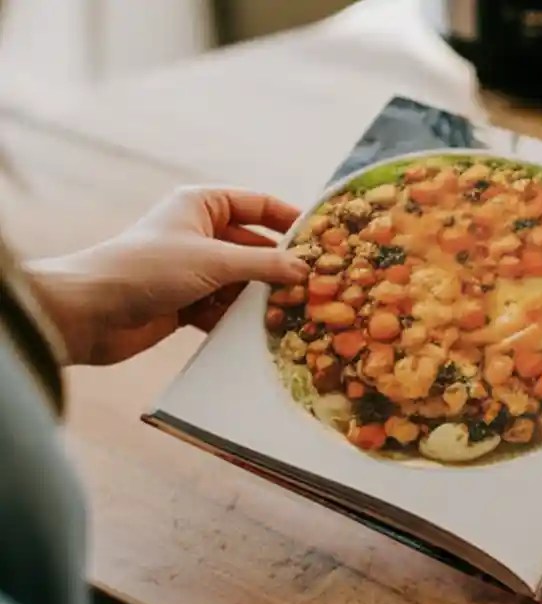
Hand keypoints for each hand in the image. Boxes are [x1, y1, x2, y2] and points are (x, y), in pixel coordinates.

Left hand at [26, 187, 308, 364]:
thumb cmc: (145, 269)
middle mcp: (199, 233)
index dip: (291, 219)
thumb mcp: (213, 260)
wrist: (88, 314)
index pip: (259, 204)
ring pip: (242, 281)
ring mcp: (193, 270)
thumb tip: (306, 269)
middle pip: (255, 246)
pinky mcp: (186, 303)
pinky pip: (225, 309)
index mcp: (202, 206)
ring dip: (262, 298)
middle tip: (320, 284)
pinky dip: (241, 320)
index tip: (325, 239)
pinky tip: (265, 333)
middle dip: (281, 266)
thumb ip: (263, 264)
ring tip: (299, 312)